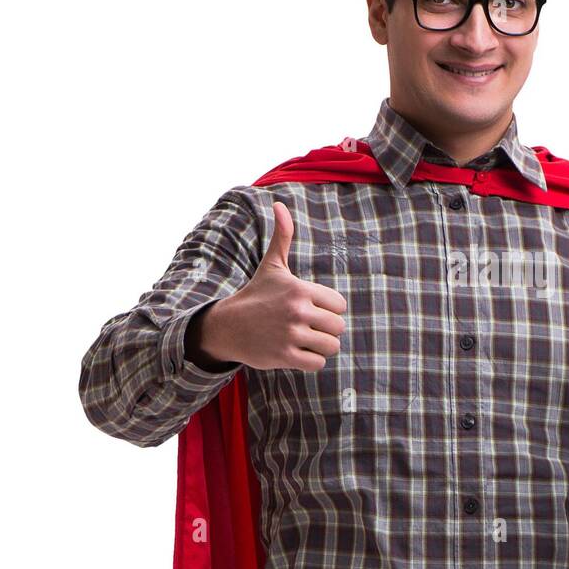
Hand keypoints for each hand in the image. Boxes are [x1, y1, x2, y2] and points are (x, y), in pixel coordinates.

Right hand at [201, 201, 347, 370]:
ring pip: (331, 347)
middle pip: (338, 327)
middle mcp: (297, 312)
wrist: (228, 326)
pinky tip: (296, 352)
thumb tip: (279, 204)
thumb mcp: (272, 265)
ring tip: (303, 339)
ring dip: (321, 346)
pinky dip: (311, 361)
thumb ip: (283, 236)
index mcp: (300, 290)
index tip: (311, 308)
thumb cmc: (256, 295)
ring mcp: (291, 336)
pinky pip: (317, 363)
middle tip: (307, 326)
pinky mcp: (285, 357)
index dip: (328, 309)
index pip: (340, 305)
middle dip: (326, 329)